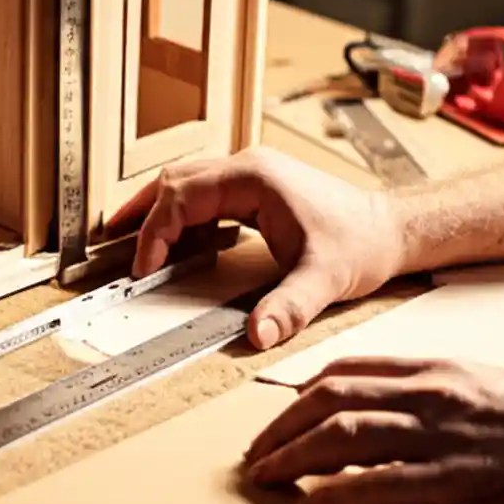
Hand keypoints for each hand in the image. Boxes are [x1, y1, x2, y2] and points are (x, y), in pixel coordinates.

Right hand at [105, 147, 403, 349]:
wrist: (392, 230)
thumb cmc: (362, 245)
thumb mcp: (325, 280)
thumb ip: (289, 307)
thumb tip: (257, 336)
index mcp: (254, 179)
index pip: (183, 196)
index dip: (155, 232)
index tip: (143, 269)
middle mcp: (247, 168)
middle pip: (174, 180)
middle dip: (140, 213)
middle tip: (111, 245)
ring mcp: (250, 175)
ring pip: (184, 182)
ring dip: (155, 210)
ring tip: (128, 240)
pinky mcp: (254, 188)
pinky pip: (202, 194)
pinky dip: (178, 215)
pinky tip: (171, 243)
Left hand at [243, 356, 503, 503]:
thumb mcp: (482, 383)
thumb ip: (429, 388)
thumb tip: (379, 405)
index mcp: (436, 368)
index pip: (348, 369)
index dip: (301, 393)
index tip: (279, 415)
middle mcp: (430, 394)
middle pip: (331, 398)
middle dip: (282, 424)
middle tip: (255, 452)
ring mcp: (440, 436)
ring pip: (343, 436)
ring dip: (292, 457)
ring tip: (266, 477)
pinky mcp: (453, 481)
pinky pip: (378, 487)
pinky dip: (335, 498)